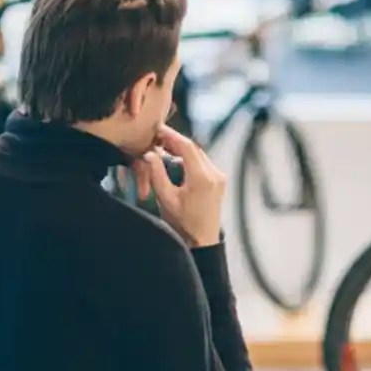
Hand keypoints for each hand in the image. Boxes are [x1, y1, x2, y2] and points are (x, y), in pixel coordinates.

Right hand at [132, 126, 225, 247]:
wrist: (202, 241)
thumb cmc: (182, 223)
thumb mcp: (165, 198)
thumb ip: (157, 174)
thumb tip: (150, 154)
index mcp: (202, 178)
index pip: (187, 146)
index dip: (171, 135)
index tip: (157, 130)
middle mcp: (215, 174)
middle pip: (194, 148)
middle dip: (175, 141)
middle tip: (158, 138)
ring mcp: (220, 177)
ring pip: (199, 154)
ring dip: (182, 150)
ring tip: (164, 149)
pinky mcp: (220, 180)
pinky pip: (203, 162)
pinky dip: (190, 159)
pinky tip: (176, 161)